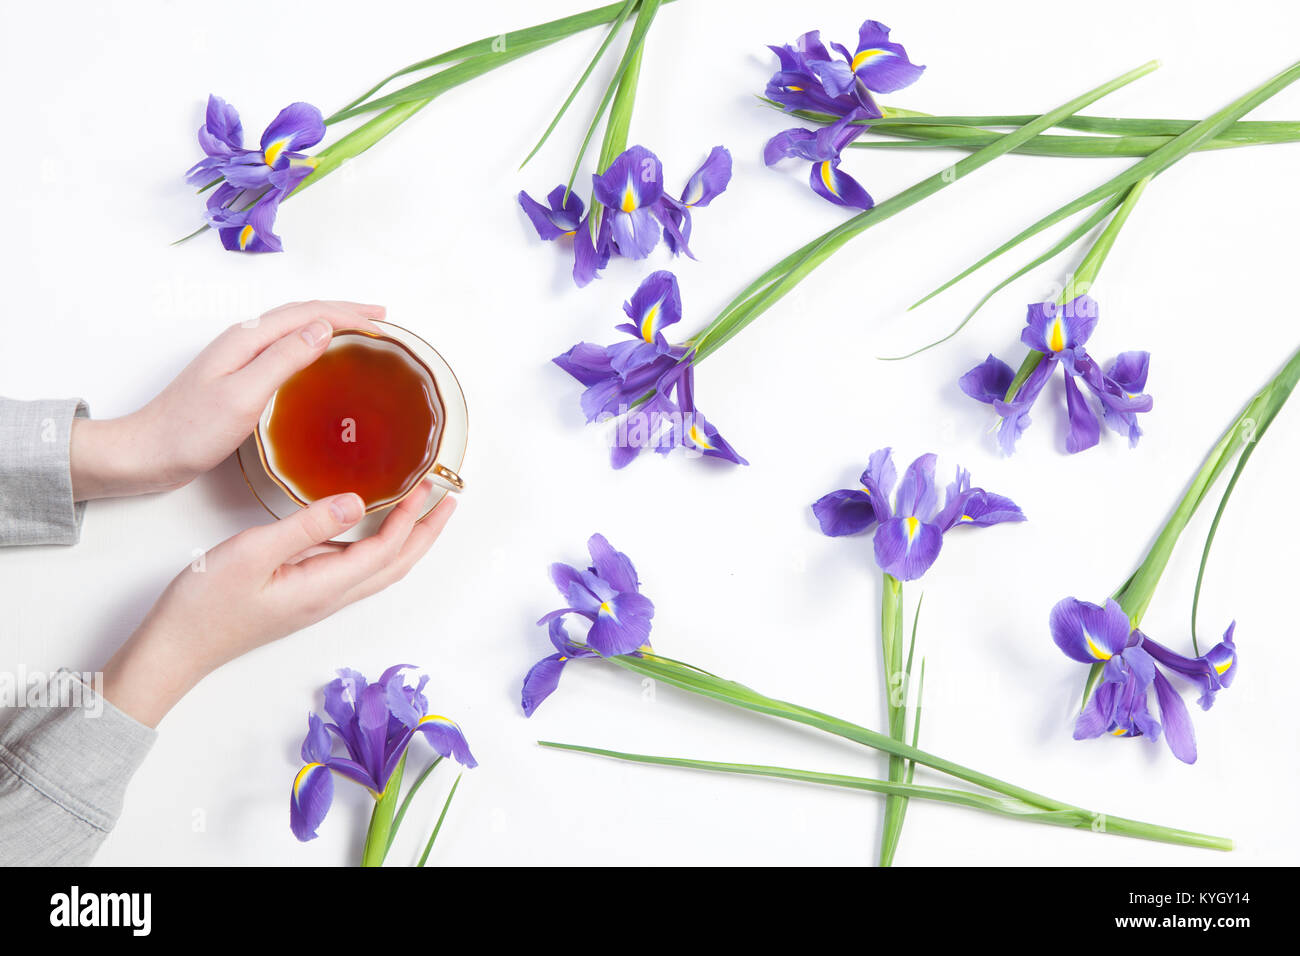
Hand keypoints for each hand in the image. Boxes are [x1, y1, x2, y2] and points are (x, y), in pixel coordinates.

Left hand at [70, 300, 383, 499]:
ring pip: (293, 330)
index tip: (382, 322)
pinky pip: (285, 351)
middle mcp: (243, 341)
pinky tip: (319, 361)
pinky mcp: (238, 378)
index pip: (307, 313)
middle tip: (380, 319)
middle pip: (301, 314)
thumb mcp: (243, 395)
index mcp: (246, 339)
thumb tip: (322, 329)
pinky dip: (312, 346)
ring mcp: (239, 359)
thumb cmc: (189, 431)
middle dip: (343, 312)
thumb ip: (283, 359)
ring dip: (329, 325)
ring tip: (359, 332)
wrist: (148, 453)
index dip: (347, 313)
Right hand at [101, 482, 454, 726]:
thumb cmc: (204, 604)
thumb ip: (306, 527)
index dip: (413, 518)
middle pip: (395, 565)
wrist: (174, 650)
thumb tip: (356, 502)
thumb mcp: (252, 553)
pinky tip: (368, 529)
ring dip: (406, 541)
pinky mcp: (302, 597)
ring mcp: (317, 599)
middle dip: (426, 533)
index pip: (386, 550)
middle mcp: (329, 598)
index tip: (430, 486)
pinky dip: (376, 546)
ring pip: (378, 569)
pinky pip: (354, 570)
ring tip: (422, 510)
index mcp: (324, 587)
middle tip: (448, 499)